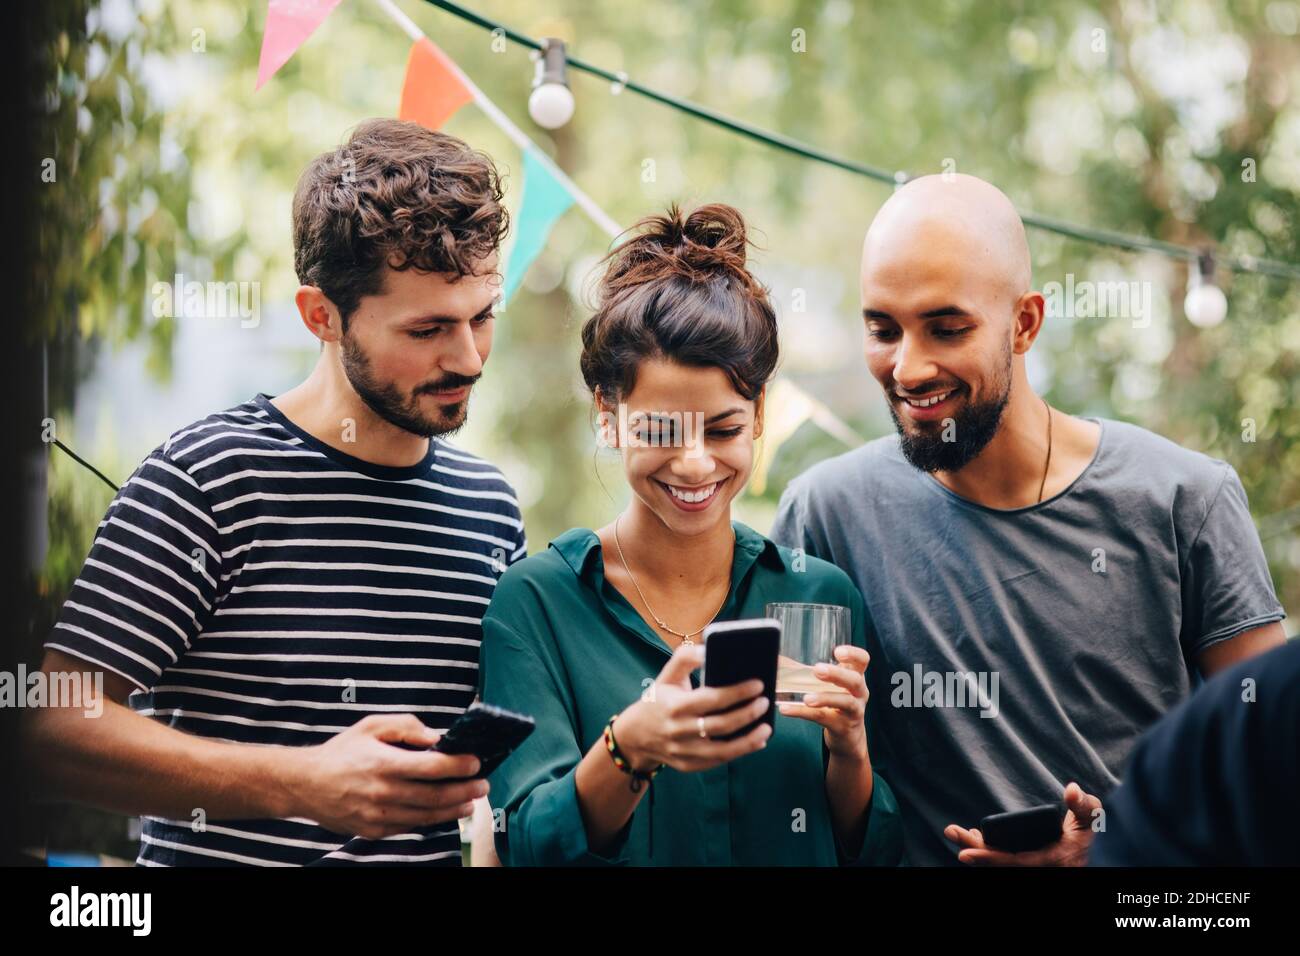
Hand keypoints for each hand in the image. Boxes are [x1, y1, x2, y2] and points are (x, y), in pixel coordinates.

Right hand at [289, 714, 489, 838]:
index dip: (460, 766)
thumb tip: (437, 737)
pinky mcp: (374, 830)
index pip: (433, 767)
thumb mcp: (372, 726)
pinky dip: (431, 820)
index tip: (477, 763)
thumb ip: (407, 726)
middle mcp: (384, 792)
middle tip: (483, 786)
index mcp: (385, 763)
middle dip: (466, 791)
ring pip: (427, 816)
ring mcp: (379, 815)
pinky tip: (444, 812)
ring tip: (471, 803)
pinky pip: (410, 826)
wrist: (304, 784)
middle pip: (436, 796)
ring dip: (454, 810)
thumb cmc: (342, 751)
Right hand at [614, 643, 771, 772]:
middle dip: (747, 714)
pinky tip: (756, 741)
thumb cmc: (657, 700)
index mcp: (675, 705)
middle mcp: (679, 731)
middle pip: (721, 725)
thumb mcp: (665, 676)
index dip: (737, 692)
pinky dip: (740, 752)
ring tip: (767, 727)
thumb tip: (707, 649)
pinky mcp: (688, 765)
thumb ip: (684, 658)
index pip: (712, 699)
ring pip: (723, 750)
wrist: (635, 735)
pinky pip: (718, 761)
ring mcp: (683, 751)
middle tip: (765, 702)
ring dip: (749, 739)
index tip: (758, 684)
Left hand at [777, 645, 869, 761]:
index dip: (853, 654)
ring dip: (824, 698)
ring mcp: (854, 711)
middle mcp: (859, 693)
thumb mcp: (828, 685)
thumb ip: (807, 672)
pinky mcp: (843, 727)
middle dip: (836, 674)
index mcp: (856, 677)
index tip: (837, 652)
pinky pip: (823, 718)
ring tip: (806, 698)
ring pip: (844, 702)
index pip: (862, 660)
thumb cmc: (835, 704)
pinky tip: (786, 709)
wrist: (847, 737)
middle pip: (854, 680)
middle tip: (817, 670)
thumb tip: (776, 659)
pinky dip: (803, 713)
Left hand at [944, 782, 1102, 865]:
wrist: (1099, 851)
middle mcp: (1041, 868)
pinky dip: (990, 852)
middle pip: (1002, 864)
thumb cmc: (1094, 832)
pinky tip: (977, 838)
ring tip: (960, 833)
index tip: (965, 853)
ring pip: (1002, 864)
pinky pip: (1007, 862)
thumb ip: (1084, 804)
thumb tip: (1070, 790)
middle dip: (974, 850)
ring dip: (980, 850)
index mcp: (1053, 860)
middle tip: (951, 832)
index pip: (1015, 863)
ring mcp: (1035, 867)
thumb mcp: (1094, 817)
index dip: (989, 859)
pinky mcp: (1031, 863)